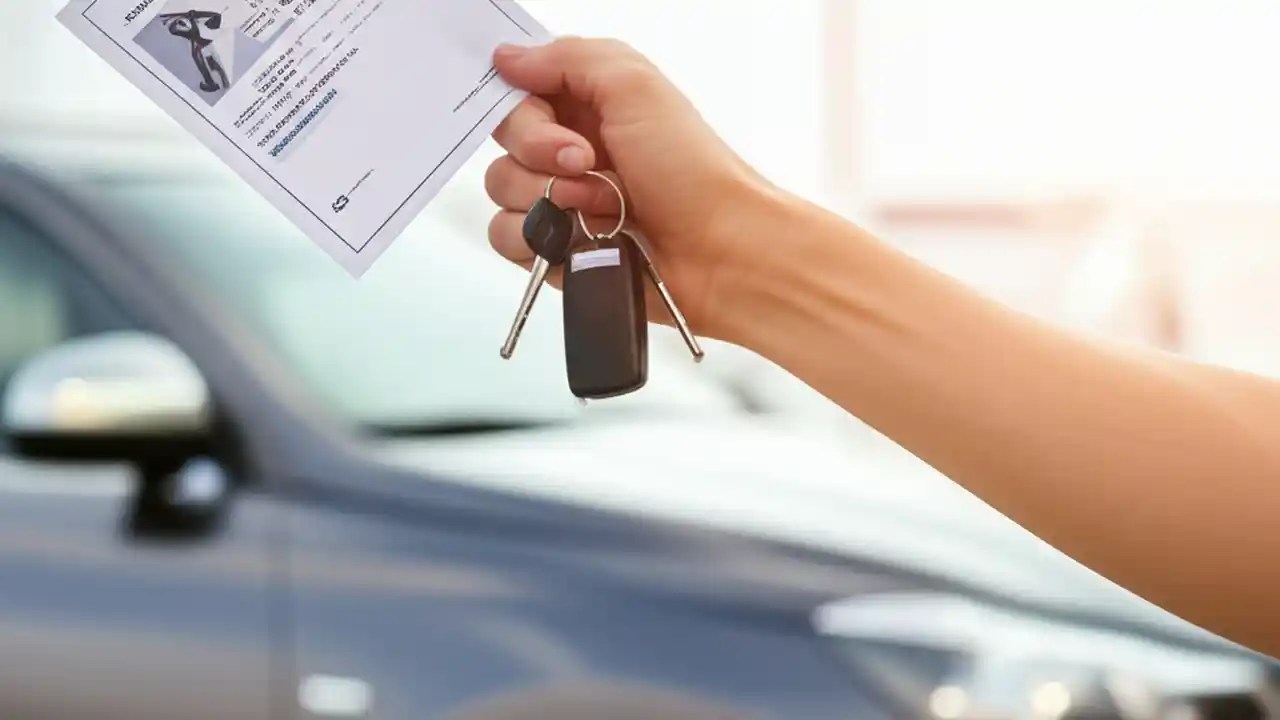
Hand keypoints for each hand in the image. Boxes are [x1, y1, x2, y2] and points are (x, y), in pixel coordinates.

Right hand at [486, 38, 777, 338]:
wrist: (719, 252)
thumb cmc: (691, 170)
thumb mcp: (635, 87)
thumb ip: (568, 58)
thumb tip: (506, 58)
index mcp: (589, 106)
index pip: (518, 91)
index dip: (523, 104)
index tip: (548, 111)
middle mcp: (571, 150)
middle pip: (504, 139)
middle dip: (540, 149)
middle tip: (587, 160)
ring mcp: (562, 203)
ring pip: (501, 189)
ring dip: (549, 197)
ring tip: (602, 208)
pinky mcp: (555, 250)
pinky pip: (507, 238)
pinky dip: (539, 237)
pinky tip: (581, 237)